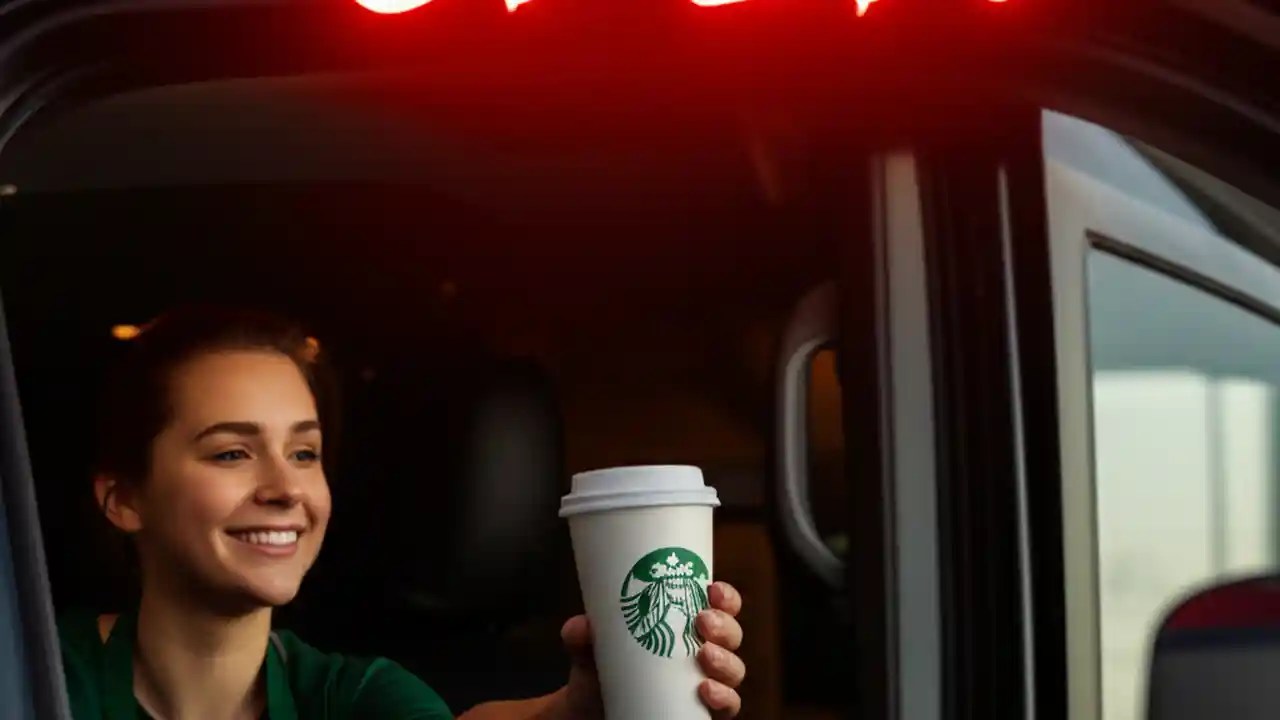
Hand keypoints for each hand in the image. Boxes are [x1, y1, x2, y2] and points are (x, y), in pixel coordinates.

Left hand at [555, 581, 745, 718]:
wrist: (591, 713)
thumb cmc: (601, 670)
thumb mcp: (588, 649)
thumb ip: (580, 636)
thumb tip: (581, 626)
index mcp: (685, 626)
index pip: (720, 606)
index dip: (726, 596)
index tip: (712, 588)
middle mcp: (703, 653)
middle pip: (732, 635)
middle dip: (724, 626)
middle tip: (702, 621)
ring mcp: (706, 683)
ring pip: (734, 669)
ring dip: (726, 660)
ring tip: (705, 655)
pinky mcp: (701, 713)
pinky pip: (728, 706)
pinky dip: (724, 698)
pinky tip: (707, 691)